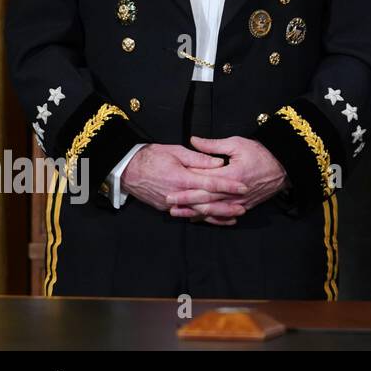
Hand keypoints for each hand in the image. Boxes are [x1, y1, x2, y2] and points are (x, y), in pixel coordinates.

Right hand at [122, 143, 249, 220]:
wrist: (127, 169)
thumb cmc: (152, 156)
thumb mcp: (176, 151)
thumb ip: (199, 158)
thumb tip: (218, 162)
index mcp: (181, 177)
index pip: (210, 183)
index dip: (228, 185)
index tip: (243, 187)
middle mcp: (176, 193)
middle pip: (206, 202)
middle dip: (226, 206)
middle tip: (244, 208)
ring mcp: (170, 203)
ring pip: (197, 212)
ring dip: (217, 215)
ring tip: (234, 216)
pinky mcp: (165, 208)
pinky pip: (187, 214)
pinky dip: (202, 217)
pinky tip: (215, 219)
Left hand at [165, 137, 287, 225]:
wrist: (284, 167)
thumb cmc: (261, 153)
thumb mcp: (238, 144)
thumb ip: (213, 145)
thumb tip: (193, 141)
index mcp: (232, 174)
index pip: (205, 180)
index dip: (187, 183)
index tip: (171, 185)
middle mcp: (235, 192)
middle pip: (206, 198)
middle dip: (186, 201)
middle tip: (168, 201)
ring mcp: (239, 202)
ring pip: (213, 210)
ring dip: (194, 212)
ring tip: (177, 212)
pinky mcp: (244, 207)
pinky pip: (223, 215)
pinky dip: (209, 218)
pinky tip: (197, 218)